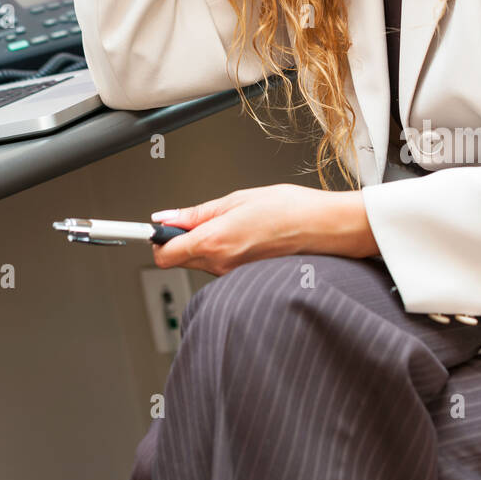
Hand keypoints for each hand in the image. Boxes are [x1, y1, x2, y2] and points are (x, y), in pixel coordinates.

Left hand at [150, 184, 378, 274]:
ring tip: (234, 224)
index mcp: (214, 242)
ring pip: (200, 262)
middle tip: (205, 218)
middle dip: (183, 239)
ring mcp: (233, 276)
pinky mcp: (245, 280)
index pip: (164, 254)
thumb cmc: (291, 209)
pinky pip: (221, 266)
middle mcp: (220, 266)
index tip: (153, 227)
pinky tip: (245, 237)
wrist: (327, 230)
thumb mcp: (237, 199)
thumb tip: (166, 217)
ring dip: (206, 245)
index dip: (157, 239)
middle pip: (179, 258)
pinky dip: (224, 252)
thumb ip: (197, 212)